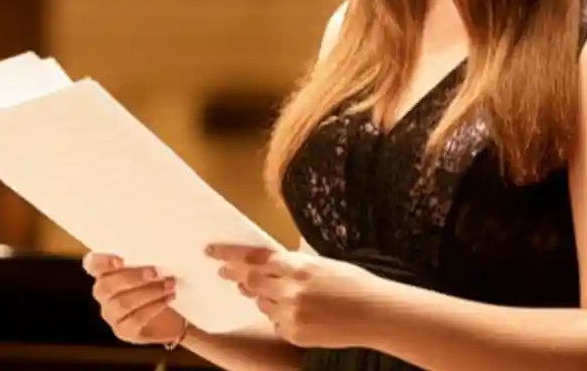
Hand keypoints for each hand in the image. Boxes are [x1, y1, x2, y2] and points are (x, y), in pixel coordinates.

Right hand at [83, 252, 187, 345]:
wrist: (174, 316)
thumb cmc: (160, 284)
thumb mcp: (153, 267)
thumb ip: (148, 258)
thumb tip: (162, 248)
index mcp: (106, 272)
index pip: (93, 264)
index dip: (102, 261)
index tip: (120, 260)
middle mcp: (104, 293)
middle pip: (106, 285)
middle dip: (132, 277)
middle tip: (155, 272)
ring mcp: (111, 314)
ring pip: (121, 304)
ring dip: (148, 292)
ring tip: (169, 285)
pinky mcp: (123, 331)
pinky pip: (134, 320)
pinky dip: (153, 308)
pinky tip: (168, 299)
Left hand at [206, 244, 377, 348]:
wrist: (376, 313)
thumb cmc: (353, 283)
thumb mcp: (321, 263)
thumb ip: (292, 264)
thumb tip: (266, 262)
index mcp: (298, 266)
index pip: (253, 257)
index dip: (228, 254)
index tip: (211, 252)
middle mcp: (290, 289)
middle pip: (249, 280)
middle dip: (234, 276)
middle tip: (224, 273)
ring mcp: (291, 314)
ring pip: (260, 303)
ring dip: (262, 297)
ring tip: (278, 294)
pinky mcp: (294, 333)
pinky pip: (275, 323)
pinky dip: (279, 316)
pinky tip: (298, 313)